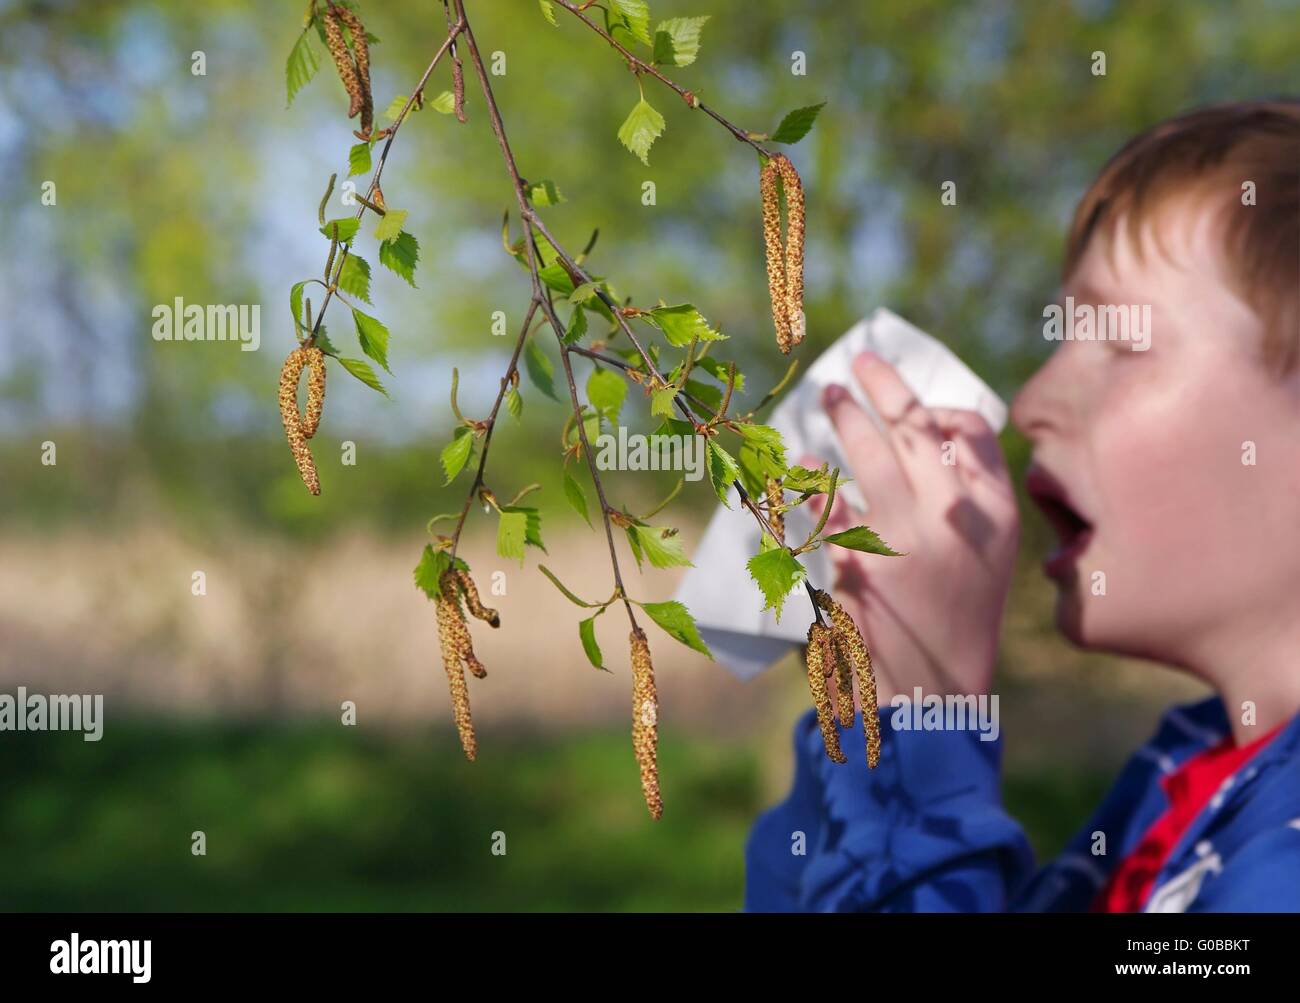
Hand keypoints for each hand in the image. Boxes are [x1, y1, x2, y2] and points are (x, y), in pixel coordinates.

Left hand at [806, 352, 1017, 703]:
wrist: (935, 687)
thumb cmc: (960, 612)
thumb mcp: (991, 552)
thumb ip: (973, 494)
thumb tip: (932, 428)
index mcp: (995, 511)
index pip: (971, 430)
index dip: (938, 407)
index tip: (914, 402)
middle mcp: (954, 516)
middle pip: (916, 428)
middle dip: (884, 387)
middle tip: (858, 362)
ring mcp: (904, 536)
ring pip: (870, 452)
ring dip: (845, 415)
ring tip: (828, 395)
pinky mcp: (856, 560)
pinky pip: (826, 502)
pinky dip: (811, 479)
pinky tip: (803, 463)